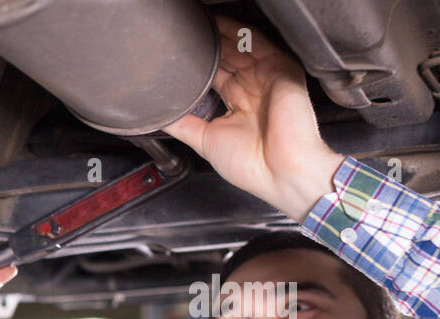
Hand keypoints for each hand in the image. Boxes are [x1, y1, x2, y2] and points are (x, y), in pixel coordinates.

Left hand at [162, 14, 342, 221]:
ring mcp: (266, 77)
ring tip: (196, 24)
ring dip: (218, 35)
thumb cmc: (252, 165)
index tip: (176, 56)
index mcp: (237, 104)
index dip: (198, 65)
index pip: (215, 75)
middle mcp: (252, 88)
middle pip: (226, 58)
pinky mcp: (280, 69)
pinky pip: (257, 43)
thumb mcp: (205, 140)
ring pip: (239, 47)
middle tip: (182, 34)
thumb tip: (158, 118)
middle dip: (206, 46)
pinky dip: (238, 32)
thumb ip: (184, 125)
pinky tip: (219, 24)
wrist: (281, 172)